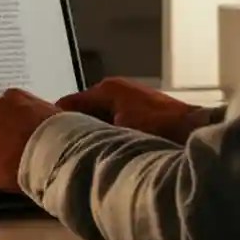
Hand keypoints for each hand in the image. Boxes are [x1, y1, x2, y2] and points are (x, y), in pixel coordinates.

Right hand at [56, 78, 207, 144]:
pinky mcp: (141, 108)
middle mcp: (116, 89)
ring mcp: (129, 97)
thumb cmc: (160, 126)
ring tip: (88, 150)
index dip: (54, 118)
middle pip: (83, 110)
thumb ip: (89, 133)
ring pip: (99, 116)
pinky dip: (110, 132)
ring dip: (94, 132)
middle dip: (76, 127)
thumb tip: (69, 140)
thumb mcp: (116, 132)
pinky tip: (111, 148)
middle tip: (65, 147)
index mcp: (107, 89)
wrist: (195, 129)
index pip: (68, 102)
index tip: (44, 133)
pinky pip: (115, 120)